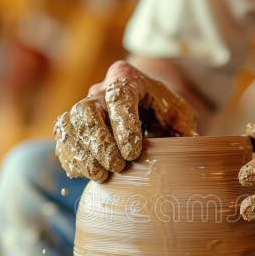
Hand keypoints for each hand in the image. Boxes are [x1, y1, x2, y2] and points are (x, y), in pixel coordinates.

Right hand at [54, 61, 197, 181]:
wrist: (145, 107)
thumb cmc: (164, 111)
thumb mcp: (180, 116)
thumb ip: (184, 131)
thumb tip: (192, 153)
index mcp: (128, 79)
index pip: (119, 97)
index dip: (123, 126)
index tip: (133, 153)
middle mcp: (100, 90)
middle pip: (86, 111)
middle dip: (100, 142)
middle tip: (118, 166)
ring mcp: (83, 107)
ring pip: (69, 124)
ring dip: (83, 154)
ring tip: (102, 175)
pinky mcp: (73, 126)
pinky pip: (62, 139)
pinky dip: (71, 158)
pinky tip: (88, 173)